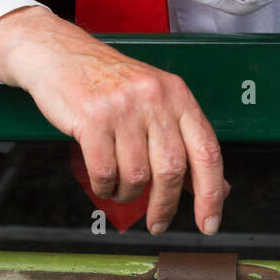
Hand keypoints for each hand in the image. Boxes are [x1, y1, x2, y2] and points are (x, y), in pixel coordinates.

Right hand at [0, 8, 228, 234]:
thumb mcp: (156, 102)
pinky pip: (104, 173)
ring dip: (127, 194)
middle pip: (171, 170)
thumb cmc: (110, 83)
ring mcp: (122, 107)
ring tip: (118, 185)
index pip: (206, 150)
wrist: (61, 54)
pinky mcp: (91, 118)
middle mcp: (154, 97)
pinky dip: (104, 188)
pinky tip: (102, 181)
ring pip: (136, 176)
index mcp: (177, 94)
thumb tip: (218, 188)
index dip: (211, 194)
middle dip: (165, 206)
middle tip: (157, 224)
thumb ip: (186, 142)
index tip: (208, 224)